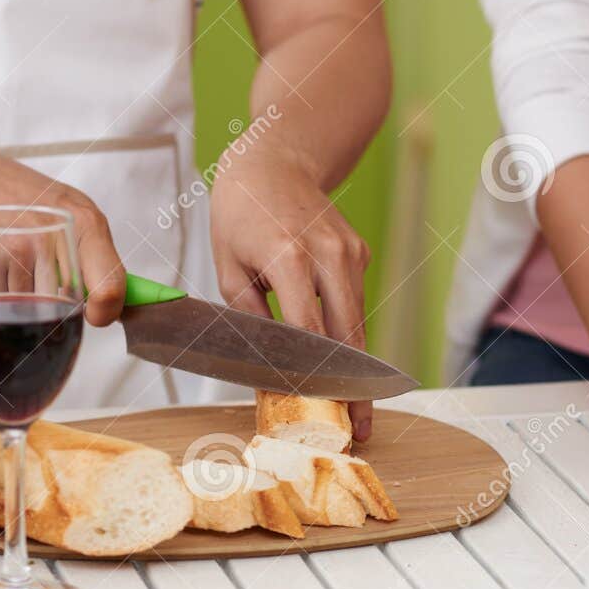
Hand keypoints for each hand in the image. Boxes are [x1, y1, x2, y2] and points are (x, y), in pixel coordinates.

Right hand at [0, 142, 125, 326]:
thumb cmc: (26, 194)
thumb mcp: (75, 212)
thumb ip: (97, 256)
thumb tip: (115, 305)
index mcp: (86, 224)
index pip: (109, 287)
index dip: (106, 313)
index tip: (96, 315)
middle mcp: (54, 235)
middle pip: (64, 306)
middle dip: (55, 306)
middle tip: (46, 283)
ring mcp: (17, 248)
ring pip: (32, 310)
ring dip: (25, 303)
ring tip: (18, 266)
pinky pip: (3, 303)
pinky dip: (1, 297)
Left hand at [209, 147, 373, 440]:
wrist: (275, 160)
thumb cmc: (240, 213)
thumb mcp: (229, 267)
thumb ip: (252, 318)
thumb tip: (268, 367)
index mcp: (290, 257)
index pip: (309, 329)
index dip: (314, 374)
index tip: (319, 408)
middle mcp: (329, 254)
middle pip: (348, 333)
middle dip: (354, 385)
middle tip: (357, 428)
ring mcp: (350, 252)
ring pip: (357, 321)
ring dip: (356, 366)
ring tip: (357, 407)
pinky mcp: (359, 253)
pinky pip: (354, 301)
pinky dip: (348, 332)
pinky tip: (341, 361)